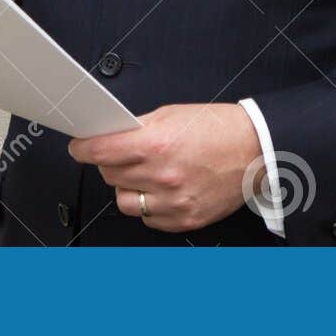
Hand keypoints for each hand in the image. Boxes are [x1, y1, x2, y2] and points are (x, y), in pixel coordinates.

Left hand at [67, 103, 265, 232]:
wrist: (256, 150)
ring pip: (125, 201)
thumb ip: (139, 129)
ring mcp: (173, 202)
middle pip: (110, 175)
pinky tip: (162, 189)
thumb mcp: (172, 115)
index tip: (79, 147)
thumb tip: (111, 136)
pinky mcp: (184, 220)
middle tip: (124, 154)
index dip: (83, 149)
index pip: (101, 152)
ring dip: (127, 187)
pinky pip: (148, 218)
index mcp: (156, 144)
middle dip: (111, 163)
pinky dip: (149, 205)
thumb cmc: (218, 128)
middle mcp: (162, 176)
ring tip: (145, 174)